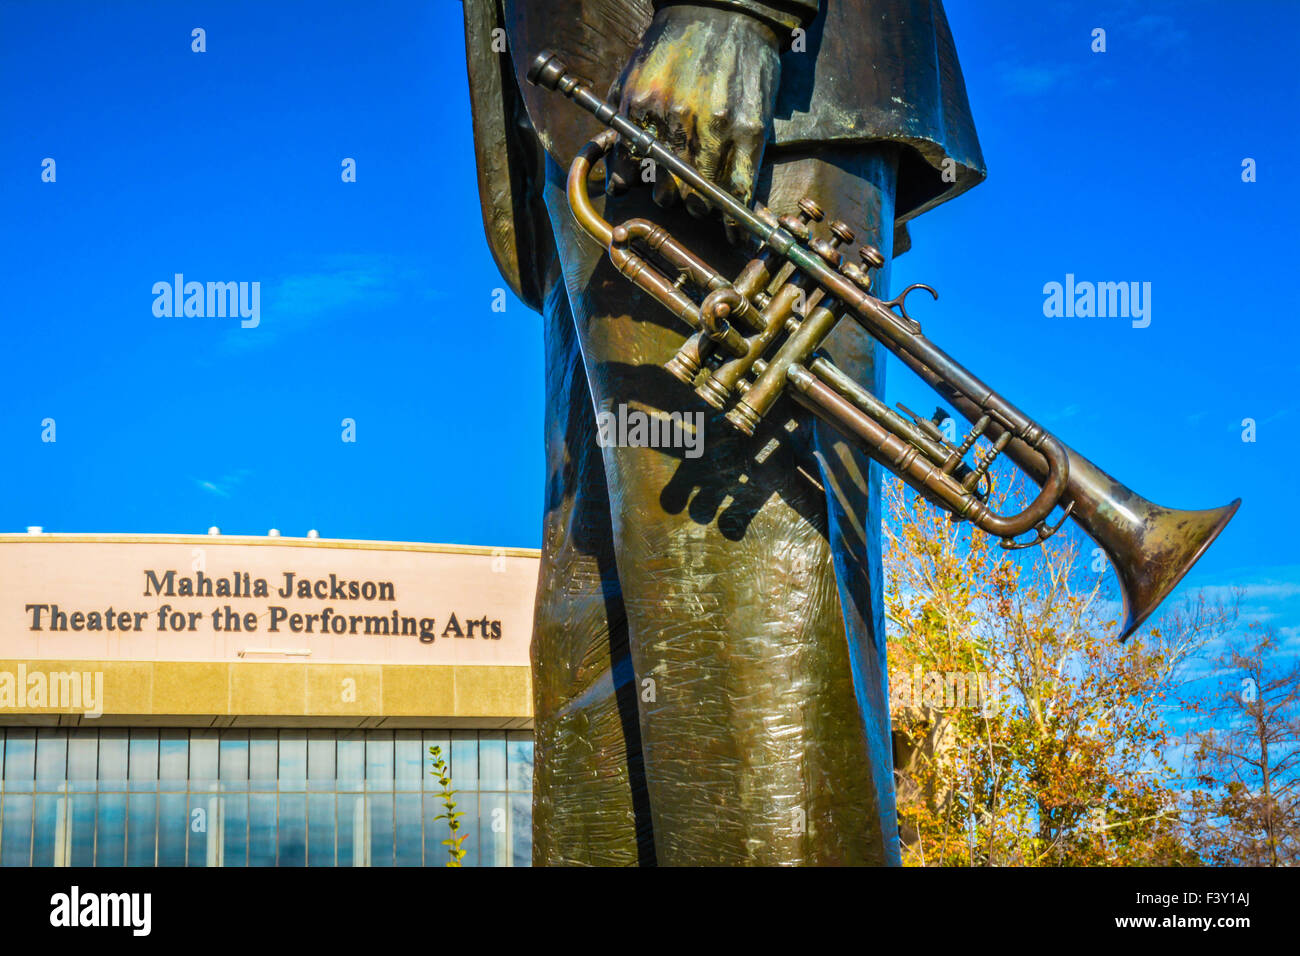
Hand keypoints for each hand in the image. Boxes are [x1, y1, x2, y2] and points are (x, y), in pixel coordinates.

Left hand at [609, 4, 780, 221]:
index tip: (646, 193)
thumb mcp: (634, 75)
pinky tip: (735, 232)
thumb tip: (618, 178)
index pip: (633, 169)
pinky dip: (737, 217)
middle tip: (678, 195)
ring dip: (702, 207)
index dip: (638, 187)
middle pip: (669, 190)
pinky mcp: (750, 131)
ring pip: (704, 195)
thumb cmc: (676, 42)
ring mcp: (717, 129)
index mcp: (643, 107)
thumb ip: (620, 124)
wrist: (725, 10)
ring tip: (704, 207)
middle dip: (672, 198)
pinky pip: (741, 187)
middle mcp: (678, 121)